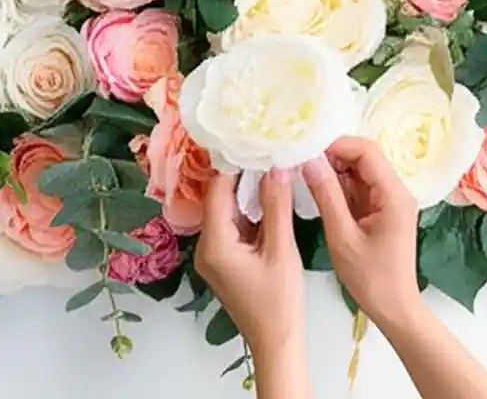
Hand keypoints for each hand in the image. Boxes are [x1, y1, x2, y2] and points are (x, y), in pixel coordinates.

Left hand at [195, 169, 304, 356]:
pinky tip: (268, 199)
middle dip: (242, 177)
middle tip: (265, 152)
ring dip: (246, 193)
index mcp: (214, 244)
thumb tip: (277, 167)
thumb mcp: (281, 250)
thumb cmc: (279, 304)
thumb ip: (276, 206)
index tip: (254, 143)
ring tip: (271, 169)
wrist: (277, 343)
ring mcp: (213, 256)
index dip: (235, 165)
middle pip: (219, 199)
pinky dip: (248, 213)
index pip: (217, 190)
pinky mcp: (224, 261)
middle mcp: (205, 247)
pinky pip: (232, 226)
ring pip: (226, 212)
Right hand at [301, 137, 420, 327]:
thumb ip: (326, 195)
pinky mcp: (382, 210)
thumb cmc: (370, 278)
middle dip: (332, 156)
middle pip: (364, 156)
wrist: (394, 307)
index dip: (336, 145)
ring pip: (360, 170)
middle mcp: (397, 191)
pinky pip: (359, 186)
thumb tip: (309, 161)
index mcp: (393, 195)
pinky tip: (319, 193)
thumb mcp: (342, 236)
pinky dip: (339, 186)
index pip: (366, 150)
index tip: (306, 151)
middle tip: (301, 164)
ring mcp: (390, 200)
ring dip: (334, 171)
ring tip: (305, 178)